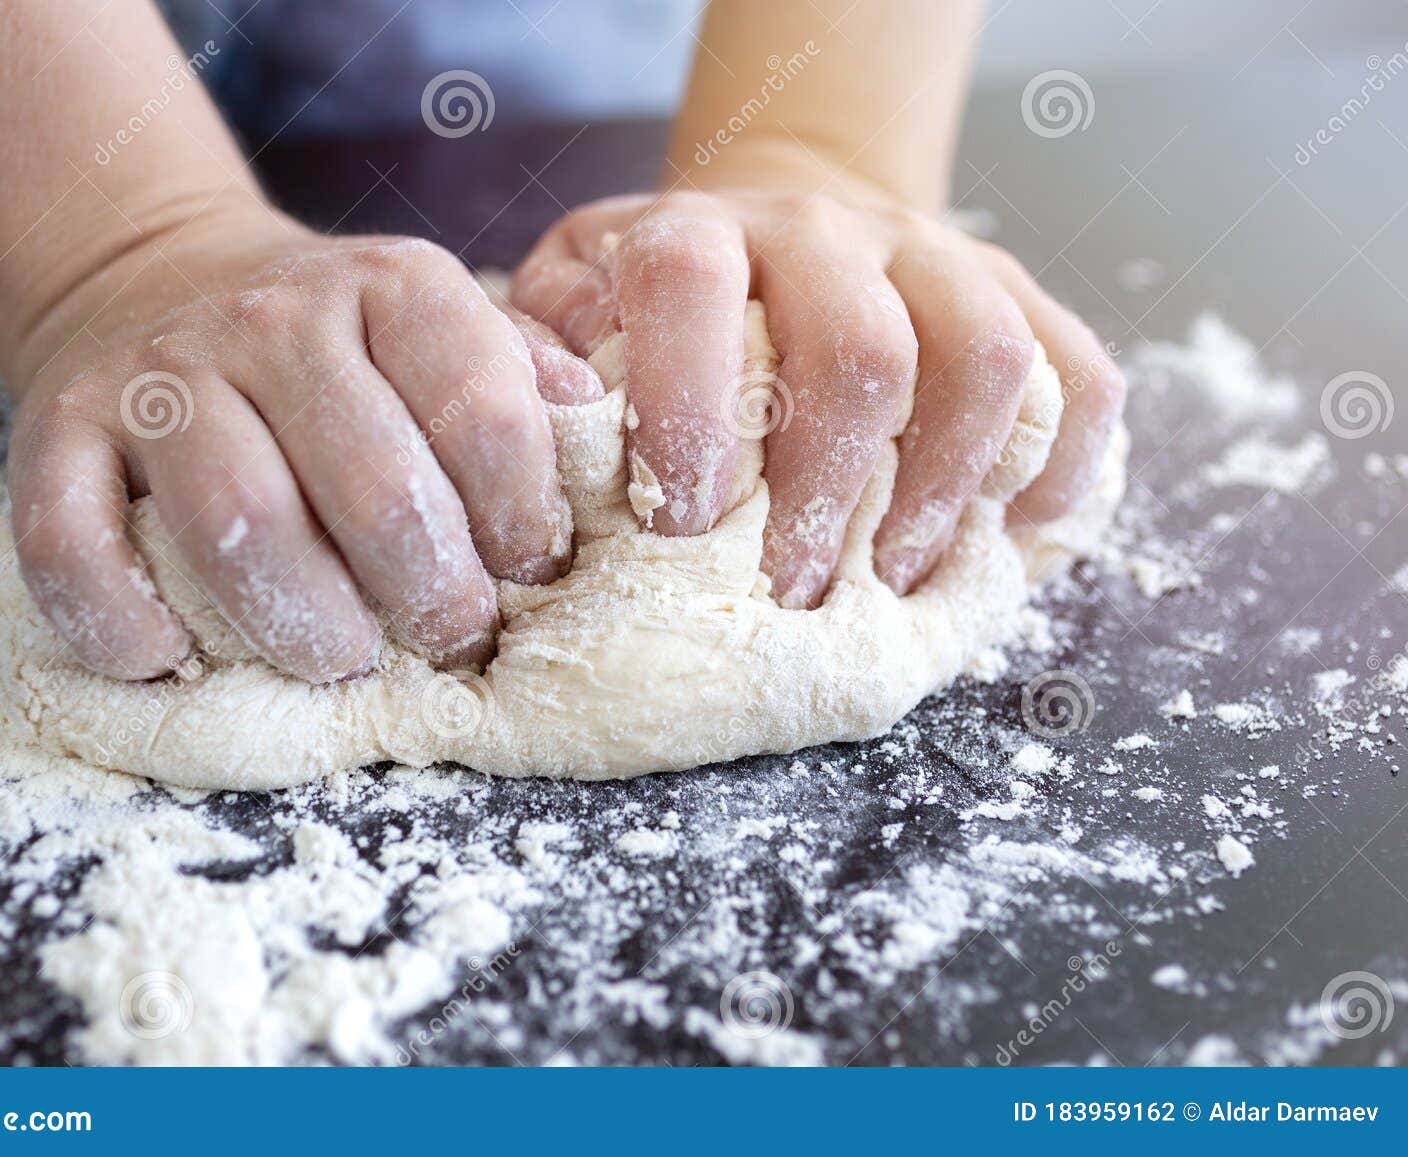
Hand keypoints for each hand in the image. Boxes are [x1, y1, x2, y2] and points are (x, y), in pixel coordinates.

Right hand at [7, 204, 599, 682]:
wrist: (155, 280)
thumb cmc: (333, 349)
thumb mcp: (436, 326)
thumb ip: (517, 376)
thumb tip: (602, 437)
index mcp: (390, 287)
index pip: (482, 406)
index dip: (523, 513)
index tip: (532, 572)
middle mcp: (273, 318)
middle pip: (370, 481)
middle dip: (431, 590)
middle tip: (454, 639)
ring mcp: (157, 373)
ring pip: (236, 519)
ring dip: (301, 618)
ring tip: (338, 658)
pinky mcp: (54, 428)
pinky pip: (70, 543)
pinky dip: (121, 621)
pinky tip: (169, 659)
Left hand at [512, 182, 1123, 607]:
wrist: (783, 226)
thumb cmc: (662, 307)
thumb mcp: (576, 305)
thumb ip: (548, 361)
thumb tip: (556, 439)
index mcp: (700, 231)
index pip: (688, 286)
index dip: (685, 407)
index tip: (681, 521)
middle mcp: (823, 230)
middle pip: (859, 353)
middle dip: (828, 496)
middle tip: (792, 591)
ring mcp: (933, 256)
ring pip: (982, 361)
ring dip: (942, 493)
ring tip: (892, 576)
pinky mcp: (1017, 292)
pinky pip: (1078, 374)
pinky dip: (1061, 466)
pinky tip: (1010, 532)